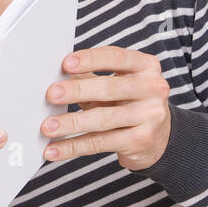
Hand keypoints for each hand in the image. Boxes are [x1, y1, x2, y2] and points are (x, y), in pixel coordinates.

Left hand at [41, 46, 171, 169]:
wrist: (159, 137)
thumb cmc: (129, 103)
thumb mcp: (116, 85)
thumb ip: (90, 78)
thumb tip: (56, 77)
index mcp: (146, 66)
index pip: (116, 57)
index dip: (91, 59)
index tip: (66, 64)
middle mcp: (153, 88)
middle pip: (110, 88)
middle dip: (77, 91)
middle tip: (51, 95)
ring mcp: (150, 115)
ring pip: (103, 119)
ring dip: (71, 123)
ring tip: (47, 127)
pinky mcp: (141, 140)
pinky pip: (101, 143)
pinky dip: (74, 146)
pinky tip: (55, 149)